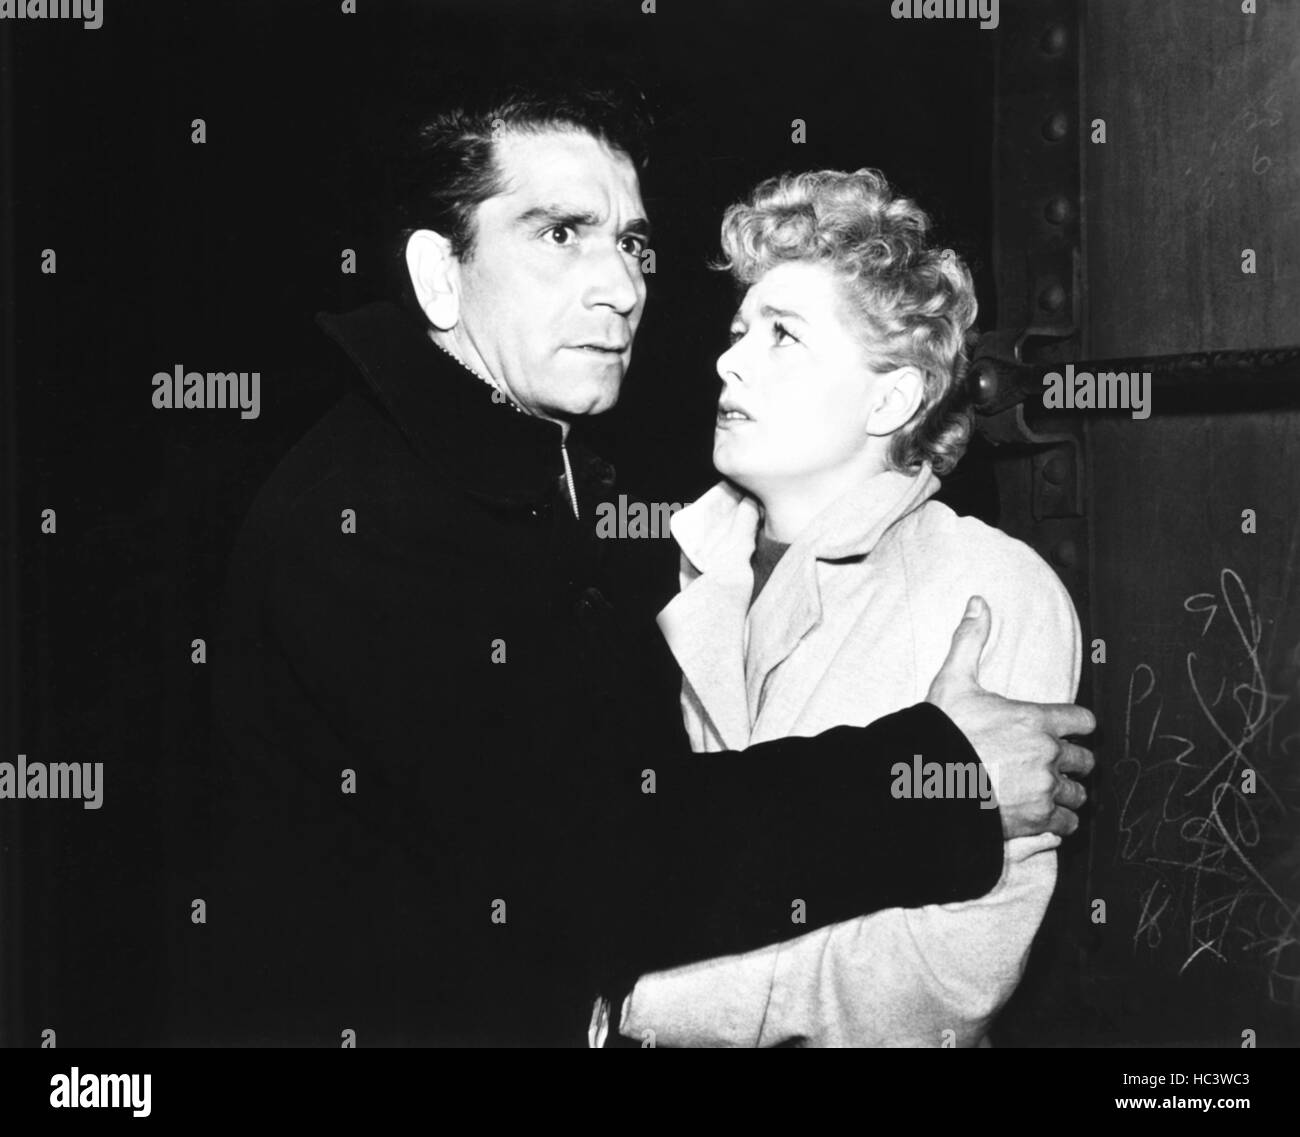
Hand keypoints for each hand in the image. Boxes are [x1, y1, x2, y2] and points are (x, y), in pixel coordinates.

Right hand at [926, 595, 1095, 838]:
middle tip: (1050, 766)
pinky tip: (1040, 817)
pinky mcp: (1038, 819)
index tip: (1065, 731)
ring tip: (1045, 793)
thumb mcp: (953, 680)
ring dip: (1065, 794)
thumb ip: (970, 640)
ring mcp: (1045, 788)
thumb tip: (978, 601)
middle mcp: (1049, 753)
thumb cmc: (941, 731)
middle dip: (1071, 764)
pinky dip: (1057, 822)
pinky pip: (1067, 824)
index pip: (1084, 721)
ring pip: (1077, 794)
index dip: (1076, 726)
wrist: (929, 782)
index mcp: (1037, 718)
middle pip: (1085, 761)